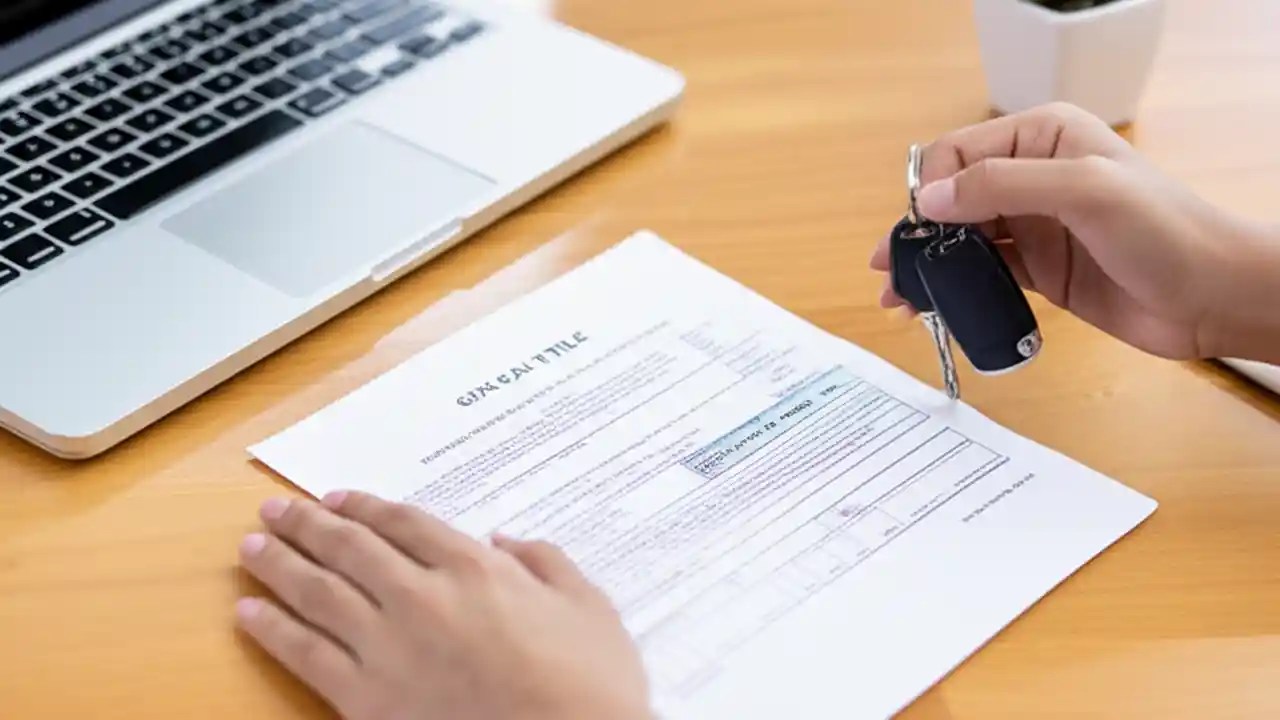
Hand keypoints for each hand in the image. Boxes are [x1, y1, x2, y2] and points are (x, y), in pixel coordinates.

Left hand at [234, 492, 651, 719]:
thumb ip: (547, 563)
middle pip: (350, 548)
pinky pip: (305, 654)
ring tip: (252, 548)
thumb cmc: (589, 685)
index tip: (337, 499)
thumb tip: (509, 541)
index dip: (365, 507)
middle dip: (307, 525)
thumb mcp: (588, 607)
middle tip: (275, 511)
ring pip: (317, 593)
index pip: (403, 523)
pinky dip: (272, 629)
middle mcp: (422, 596)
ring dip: (279, 565)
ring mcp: (389, 647)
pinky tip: (248, 612)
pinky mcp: (367, 699)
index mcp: (474, 568)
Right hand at [870, 102, 1279, 362]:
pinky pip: (983, 273)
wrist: (1214, 296)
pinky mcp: (1039, 269)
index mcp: (1043, 138)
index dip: (931, 188)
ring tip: (898, 297)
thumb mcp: (1083, 192)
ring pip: (961, 239)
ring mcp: (1034, 225)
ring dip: (928, 265)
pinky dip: (953, 288)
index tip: (918, 230)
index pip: (961, 153)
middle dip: (917, 231)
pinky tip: (931, 306)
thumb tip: (931, 199)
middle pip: (953, 198)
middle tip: (888, 270)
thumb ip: (1003, 186)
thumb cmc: (1164, 231)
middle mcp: (1033, 176)